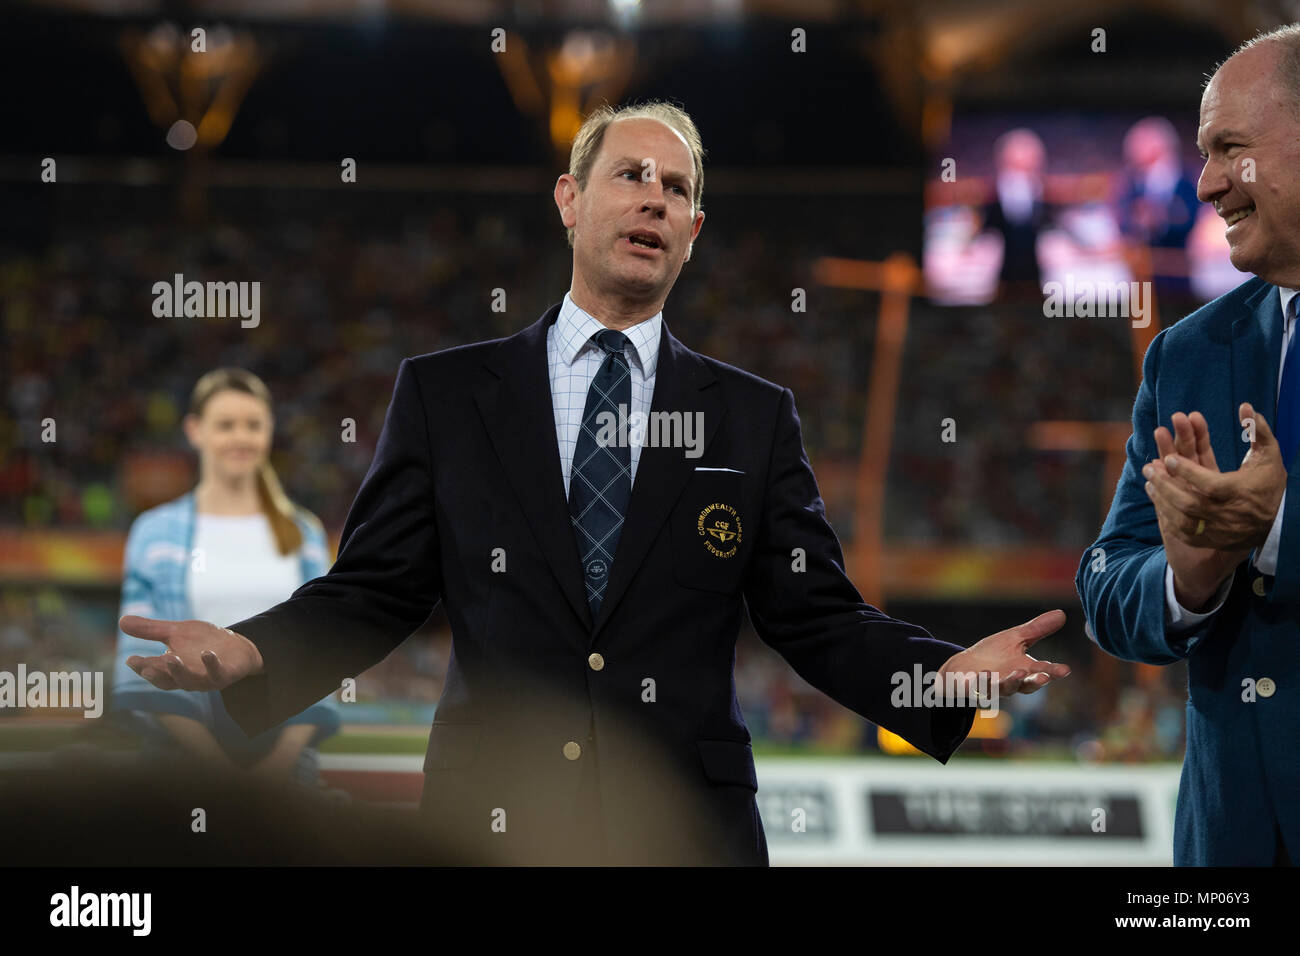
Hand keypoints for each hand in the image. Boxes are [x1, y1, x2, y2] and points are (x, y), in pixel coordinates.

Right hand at [120, 616, 263, 691]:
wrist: (238, 648)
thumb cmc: (204, 642)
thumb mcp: (176, 632)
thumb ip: (151, 630)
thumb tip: (121, 620)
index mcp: (172, 669)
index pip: (154, 670)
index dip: (142, 667)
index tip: (131, 659)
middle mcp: (187, 678)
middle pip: (168, 680)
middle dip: (156, 673)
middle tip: (145, 665)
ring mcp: (206, 678)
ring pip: (190, 681)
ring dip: (180, 671)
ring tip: (171, 658)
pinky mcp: (225, 675)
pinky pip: (218, 674)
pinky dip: (212, 665)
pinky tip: (208, 654)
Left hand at [937, 610, 1070, 699]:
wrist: (963, 668)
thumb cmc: (993, 655)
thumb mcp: (1015, 638)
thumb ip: (1037, 629)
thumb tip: (1062, 613)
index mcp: (1024, 671)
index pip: (1041, 672)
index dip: (1053, 672)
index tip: (1065, 669)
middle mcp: (1011, 682)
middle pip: (1026, 685)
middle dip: (1035, 682)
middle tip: (1044, 677)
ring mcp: (992, 687)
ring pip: (1004, 689)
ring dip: (1011, 682)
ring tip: (1018, 672)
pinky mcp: (973, 688)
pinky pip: (978, 687)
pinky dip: (982, 682)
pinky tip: (984, 674)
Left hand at [1144, 404, 1282, 589]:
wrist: (1278, 520)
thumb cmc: (1270, 482)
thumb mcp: (1269, 455)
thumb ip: (1257, 430)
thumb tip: (1244, 406)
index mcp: (1241, 492)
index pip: (1210, 484)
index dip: (1188, 472)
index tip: (1169, 458)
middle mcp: (1228, 514)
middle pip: (1190, 503)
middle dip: (1166, 485)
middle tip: (1149, 468)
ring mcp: (1219, 530)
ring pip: (1183, 520)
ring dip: (1162, 500)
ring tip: (1149, 481)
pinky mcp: (1212, 540)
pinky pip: (1185, 533)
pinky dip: (1168, 517)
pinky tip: (1158, 500)